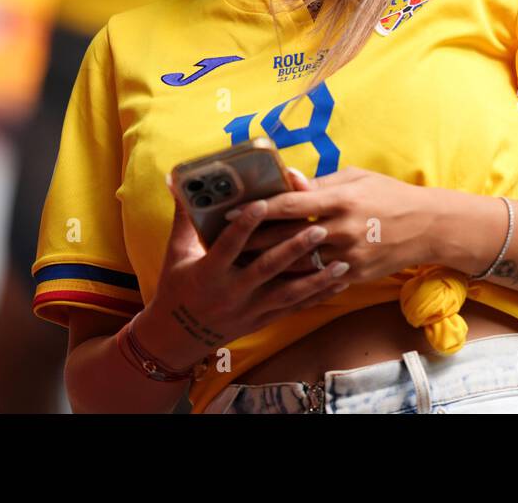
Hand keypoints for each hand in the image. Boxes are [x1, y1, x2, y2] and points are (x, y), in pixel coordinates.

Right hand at [132, 172, 351, 366]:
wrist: (178, 337)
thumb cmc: (177, 286)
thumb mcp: (177, 252)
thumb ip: (184, 217)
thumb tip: (176, 179)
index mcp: (208, 272)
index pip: (228, 245)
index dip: (245, 225)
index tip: (262, 205)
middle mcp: (232, 292)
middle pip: (266, 268)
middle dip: (293, 249)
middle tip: (319, 228)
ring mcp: (250, 309)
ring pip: (288, 293)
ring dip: (316, 278)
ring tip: (342, 262)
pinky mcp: (262, 319)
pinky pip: (294, 308)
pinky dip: (318, 296)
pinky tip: (340, 284)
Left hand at [238, 166, 440, 281]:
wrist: (427, 226)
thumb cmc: (388, 195)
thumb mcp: (356, 178)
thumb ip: (319, 182)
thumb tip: (288, 178)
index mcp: (339, 199)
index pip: (290, 204)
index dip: (258, 209)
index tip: (231, 212)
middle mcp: (342, 229)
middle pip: (286, 238)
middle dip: (252, 241)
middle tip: (225, 242)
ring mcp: (348, 255)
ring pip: (298, 265)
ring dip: (268, 265)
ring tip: (241, 264)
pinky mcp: (354, 274)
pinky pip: (317, 280)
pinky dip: (295, 280)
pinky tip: (273, 282)